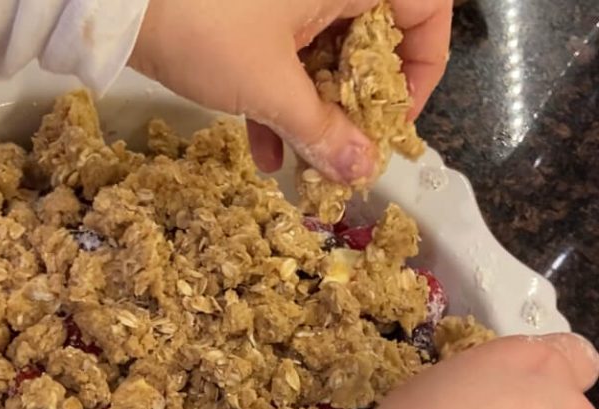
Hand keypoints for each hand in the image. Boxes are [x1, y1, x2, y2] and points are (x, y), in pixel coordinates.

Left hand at [129, 0, 452, 181]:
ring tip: (304, 165)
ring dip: (314, 112)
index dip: (423, 70)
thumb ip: (323, 130)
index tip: (395, 123)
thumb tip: (362, 171)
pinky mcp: (254, 10)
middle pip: (371, 40)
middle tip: (345, 153)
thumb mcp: (270, 86)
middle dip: (357, 106)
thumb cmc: (205, 24)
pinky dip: (278, 97)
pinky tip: (262, 149)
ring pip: (324, 52)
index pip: (425, 11)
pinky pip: (285, 52)